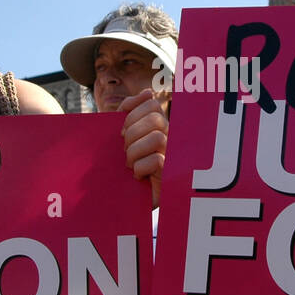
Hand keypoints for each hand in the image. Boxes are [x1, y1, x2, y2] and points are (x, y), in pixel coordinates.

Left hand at [119, 89, 168, 207]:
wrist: (126, 202)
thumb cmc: (125, 170)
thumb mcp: (123, 140)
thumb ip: (129, 115)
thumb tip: (147, 92)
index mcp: (159, 127)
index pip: (152, 104)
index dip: (133, 110)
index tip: (120, 129)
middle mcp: (171, 138)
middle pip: (155, 118)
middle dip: (132, 132)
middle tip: (124, 150)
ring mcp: (174, 156)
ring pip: (156, 137)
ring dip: (135, 151)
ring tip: (130, 164)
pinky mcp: (172, 175)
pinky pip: (157, 160)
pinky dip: (141, 167)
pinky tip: (137, 176)